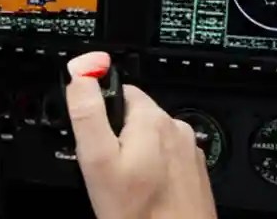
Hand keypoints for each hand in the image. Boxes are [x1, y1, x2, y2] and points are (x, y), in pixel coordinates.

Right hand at [65, 52, 215, 218]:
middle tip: (108, 169)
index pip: (119, 90)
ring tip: (127, 184)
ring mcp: (189, 152)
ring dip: (137, 154)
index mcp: (151, 118)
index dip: (100, 114)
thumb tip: (81, 71)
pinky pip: (166, 159)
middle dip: (118, 136)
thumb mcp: (98, 160)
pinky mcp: (195, 173)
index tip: (95, 141)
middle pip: (135, 116)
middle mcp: (176, 129)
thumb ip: (87, 112)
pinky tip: (145, 192)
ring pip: (151, 139)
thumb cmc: (139, 213)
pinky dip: (154, 170)